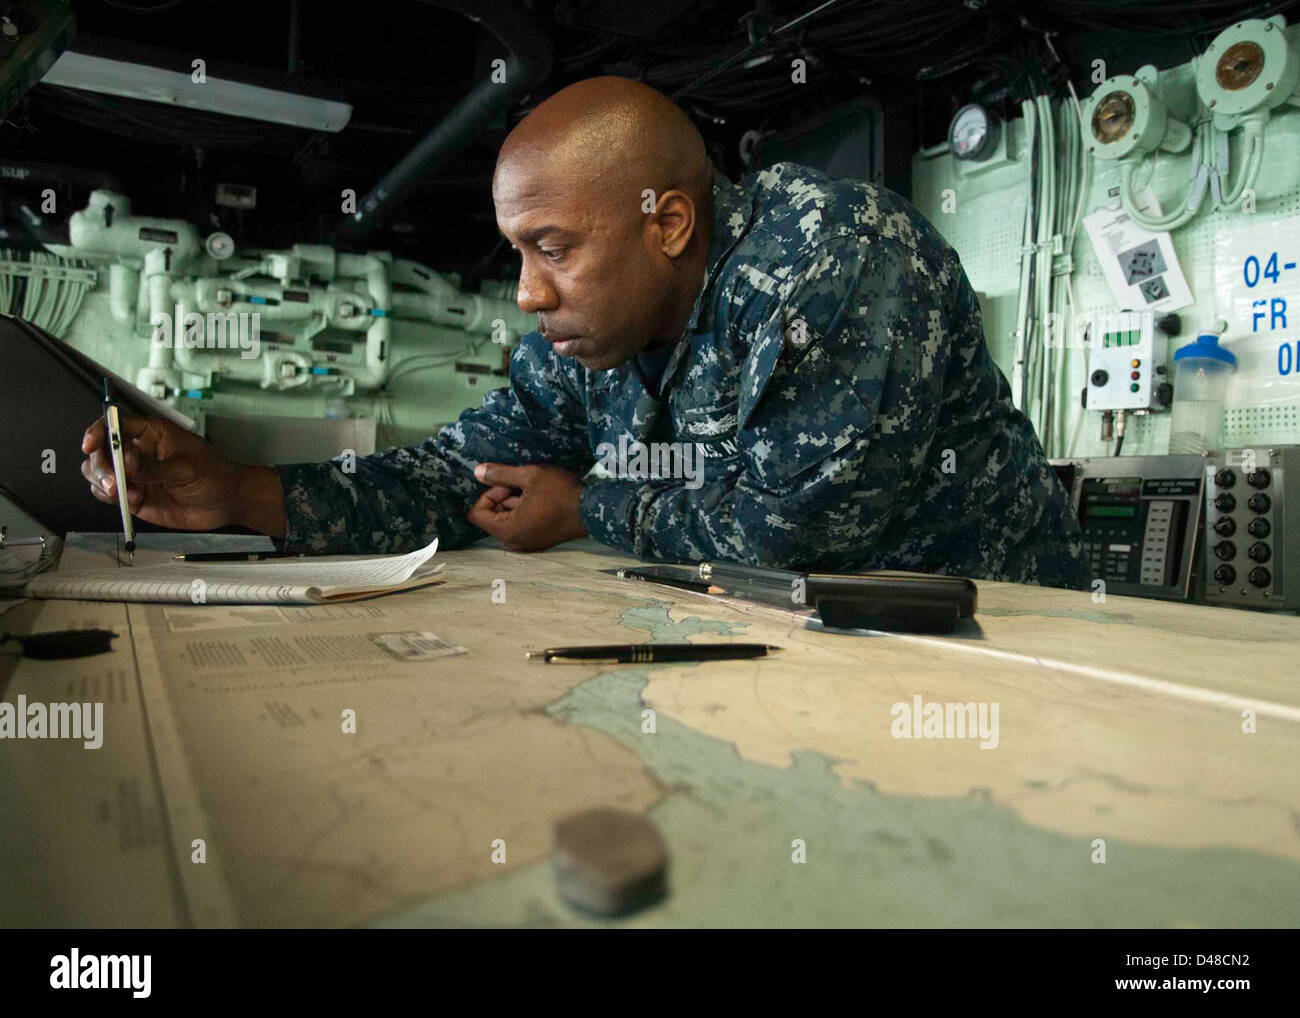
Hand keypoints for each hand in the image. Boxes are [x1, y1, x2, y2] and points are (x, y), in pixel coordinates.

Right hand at [81, 415, 284, 534]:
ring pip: (99, 473)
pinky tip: (133, 500)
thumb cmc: (214, 475)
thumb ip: (154, 468)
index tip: (91, 444)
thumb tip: (126, 464)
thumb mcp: (186, 468)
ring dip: (104, 483)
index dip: (99, 432)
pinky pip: (108, 494)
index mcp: (152, 434)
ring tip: (126, 494)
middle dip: (101, 466)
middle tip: (114, 481)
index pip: (116, 425)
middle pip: (101, 451)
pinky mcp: (134, 495)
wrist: (226, 502)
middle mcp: (138, 452)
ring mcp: (134, 474)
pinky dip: (111, 498)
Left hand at [466, 462, 587, 551]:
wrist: (592, 510)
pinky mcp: (537, 541)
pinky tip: (539, 499)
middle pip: (491, 517)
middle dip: (501, 497)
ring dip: (513, 503)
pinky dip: (523, 511)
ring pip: (506, 520)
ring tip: (533, 489)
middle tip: (521, 484)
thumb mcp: (530, 476)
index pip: (477, 513)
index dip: (488, 494)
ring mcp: (526, 544)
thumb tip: (476, 471)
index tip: (508, 484)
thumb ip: (500, 473)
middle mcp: (513, 542)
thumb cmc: (561, 492)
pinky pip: (519, 526)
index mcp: (507, 530)